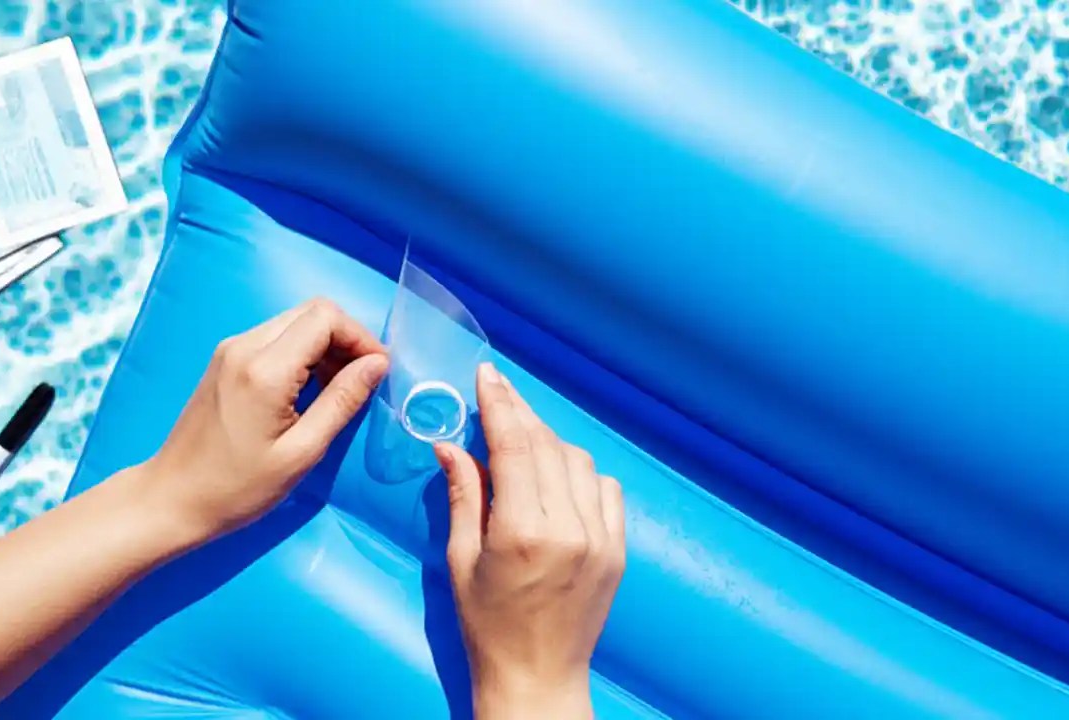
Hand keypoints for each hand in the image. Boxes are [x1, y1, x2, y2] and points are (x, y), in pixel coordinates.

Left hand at [138, 298, 387, 545]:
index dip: (360, 337)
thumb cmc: (238, 487)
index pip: (325, 318)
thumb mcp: (301, 452)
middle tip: (362, 381)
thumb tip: (377, 364)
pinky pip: (276, 338)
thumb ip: (342, 402)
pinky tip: (309, 389)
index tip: (377, 372)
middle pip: (311, 312)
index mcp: (264, 369)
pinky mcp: (225, 359)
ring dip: (325, 346)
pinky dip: (303, 353)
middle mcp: (244, 346)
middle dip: (346, 339)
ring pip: (294, 322)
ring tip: (338, 389)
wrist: (173, 498)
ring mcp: (230, 350)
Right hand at [436, 363, 625, 719]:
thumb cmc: (488, 626)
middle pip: (546, 446)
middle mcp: (569, 529)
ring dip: (548, 442)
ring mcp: (600, 539)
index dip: (499, 404)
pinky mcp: (618, 550)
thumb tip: (450, 444)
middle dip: (520, 414)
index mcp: (522, 532)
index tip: (487, 375)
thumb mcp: (461, 561)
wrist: (537, 678)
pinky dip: (580, 472)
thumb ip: (463, 496)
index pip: (513, 446)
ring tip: (520, 440)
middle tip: (497, 394)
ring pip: (579, 461)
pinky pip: (605, 489)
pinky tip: (557, 476)